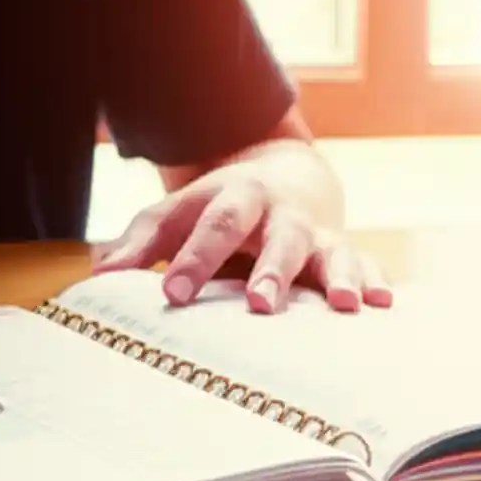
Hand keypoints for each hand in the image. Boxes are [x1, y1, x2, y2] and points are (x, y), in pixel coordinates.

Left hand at [91, 139, 391, 313]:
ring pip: (331, 254)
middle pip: (277, 240)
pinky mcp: (346, 253)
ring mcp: (319, 235)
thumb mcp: (181, 212)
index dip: (194, 258)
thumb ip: (143, 242)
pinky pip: (366, 267)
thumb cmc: (223, 207)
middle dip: (272, 272)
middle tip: (262, 305)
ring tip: (345, 306)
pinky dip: (375, 283)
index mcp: (238, 199)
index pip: (214, 225)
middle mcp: (282, 216)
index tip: (172, 294)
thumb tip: (98, 277)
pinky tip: (382, 305)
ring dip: (338, 278)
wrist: (288, 173)